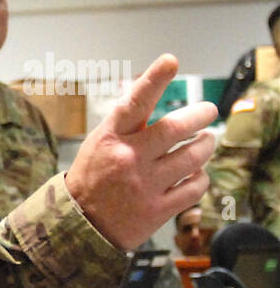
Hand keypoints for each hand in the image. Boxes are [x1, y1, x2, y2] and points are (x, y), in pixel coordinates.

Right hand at [64, 55, 216, 251]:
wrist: (77, 226)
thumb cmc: (91, 179)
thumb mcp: (98, 144)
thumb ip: (126, 124)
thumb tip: (149, 93)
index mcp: (110, 139)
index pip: (134, 103)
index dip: (153, 80)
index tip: (170, 61)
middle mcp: (128, 159)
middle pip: (176, 128)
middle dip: (200, 115)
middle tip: (208, 111)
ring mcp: (144, 185)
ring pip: (193, 157)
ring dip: (205, 145)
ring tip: (205, 141)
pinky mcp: (157, 210)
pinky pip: (194, 187)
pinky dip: (200, 177)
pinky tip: (196, 173)